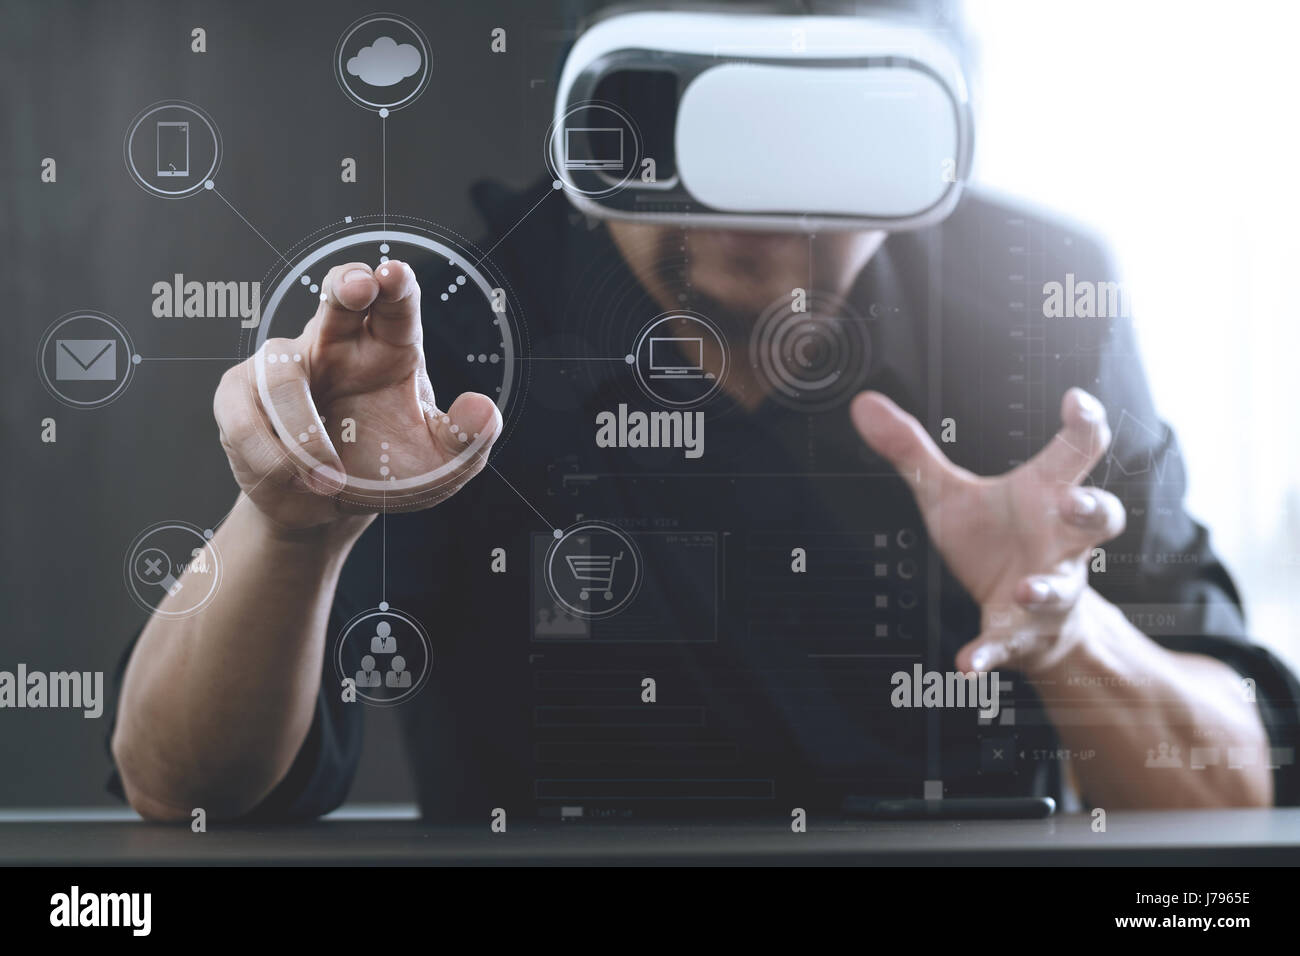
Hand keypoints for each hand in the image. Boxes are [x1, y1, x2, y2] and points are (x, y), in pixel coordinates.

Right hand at [214, 260, 499, 532]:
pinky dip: (273, 457)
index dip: (394, 284)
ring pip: (282, 375)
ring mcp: (285, 367)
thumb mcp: (437, 466)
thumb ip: (466, 440)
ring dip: (304, 433)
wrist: (328, 508)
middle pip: (337, 296)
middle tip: (357, 289)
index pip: (394, 304)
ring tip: (331, 479)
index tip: (394, 276)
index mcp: (388, 348)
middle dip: (346, 285)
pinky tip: (299, 481)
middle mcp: (336, 345)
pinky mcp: (241, 398)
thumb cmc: (382, 471)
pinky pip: (247, 418)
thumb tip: (484, 409)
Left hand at [849, 387, 1124, 676]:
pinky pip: (1009, 644)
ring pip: (1063, 589)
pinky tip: (966, 666)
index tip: (1077, 401)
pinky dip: (988, 654)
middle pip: (1100, 518)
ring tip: (1025, 590)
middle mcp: (1059, 542)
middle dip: (1093, 509)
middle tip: (1074, 501)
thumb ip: (910, 450)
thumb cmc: (996, 541)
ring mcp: (1049, 589)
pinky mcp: (1022, 633)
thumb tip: (864, 405)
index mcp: (1045, 496)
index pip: (1078, 453)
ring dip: (1046, 590)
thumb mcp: (948, 493)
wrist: (1022, 614)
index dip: (1085, 424)